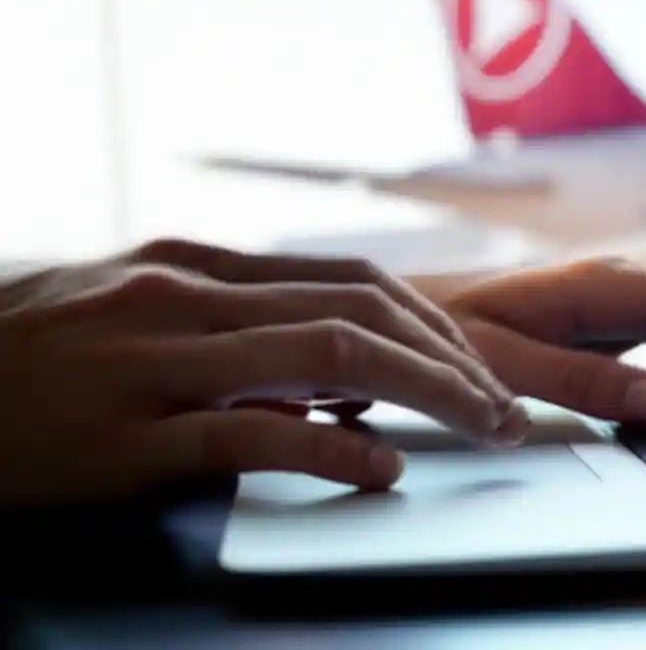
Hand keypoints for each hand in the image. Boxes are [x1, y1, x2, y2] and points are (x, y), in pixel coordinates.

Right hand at [0, 239, 525, 503]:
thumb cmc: (31, 367)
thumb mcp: (131, 319)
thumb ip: (231, 331)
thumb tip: (339, 371)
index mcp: (192, 268)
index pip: (350, 280)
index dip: (433, 323)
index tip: (480, 367)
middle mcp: (183, 300)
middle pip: (360, 310)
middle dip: (453, 359)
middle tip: (506, 409)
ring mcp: (153, 365)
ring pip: (328, 355)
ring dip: (428, 391)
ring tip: (483, 429)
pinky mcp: (123, 439)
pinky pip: (250, 434)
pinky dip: (330, 447)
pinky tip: (380, 469)